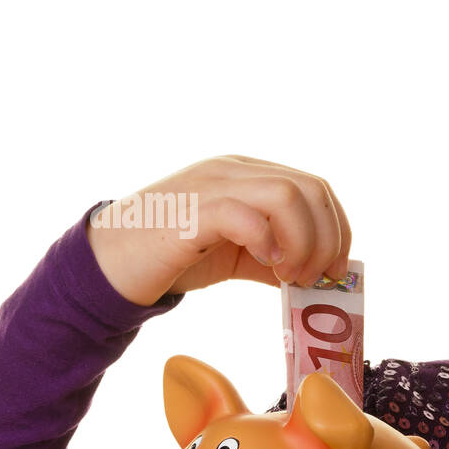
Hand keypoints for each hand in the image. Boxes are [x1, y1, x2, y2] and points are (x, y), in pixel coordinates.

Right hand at [86, 154, 351, 305]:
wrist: (110, 265)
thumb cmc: (176, 257)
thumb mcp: (239, 254)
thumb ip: (278, 258)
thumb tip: (321, 277)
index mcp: (248, 174)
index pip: (316, 187)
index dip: (338, 229)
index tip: (335, 270)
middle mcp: (234, 170)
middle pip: (311, 189)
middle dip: (328, 239)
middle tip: (315, 277)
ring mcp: (212, 185)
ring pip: (287, 195)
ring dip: (303, 242)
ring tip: (288, 276)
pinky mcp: (192, 212)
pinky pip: (244, 215)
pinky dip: (267, 243)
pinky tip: (265, 267)